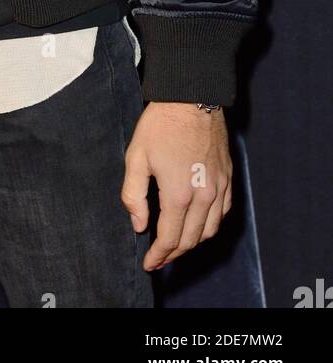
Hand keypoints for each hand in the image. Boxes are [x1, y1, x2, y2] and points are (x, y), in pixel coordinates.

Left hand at [121, 102, 232, 269]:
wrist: (192, 97)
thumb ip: (134, 195)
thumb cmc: (161, 125)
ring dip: (193, 243)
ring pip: (210, 230)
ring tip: (177, 245)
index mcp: (179, 194)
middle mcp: (204, 196)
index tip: (149, 264)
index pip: (170, 239)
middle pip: (191, 240)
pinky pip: (224, 213)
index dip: (158, 256)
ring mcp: (220, 187)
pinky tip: (199, 224)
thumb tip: (139, 225)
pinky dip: (211, 226)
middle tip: (159, 258)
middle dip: (174, 254)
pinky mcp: (228, 177)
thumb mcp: (136, 156)